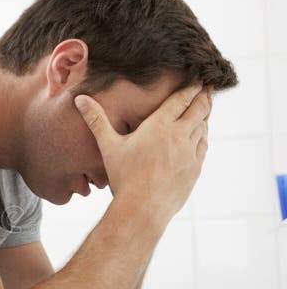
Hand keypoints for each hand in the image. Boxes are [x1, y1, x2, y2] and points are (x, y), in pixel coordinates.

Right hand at [75, 83, 211, 226]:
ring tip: (204, 108)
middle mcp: (179, 136)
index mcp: (160, 126)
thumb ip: (96, 120)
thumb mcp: (108, 146)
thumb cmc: (123, 177)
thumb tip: (80, 99)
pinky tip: (200, 135)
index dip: (191, 87)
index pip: (181, 100)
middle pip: (199, 109)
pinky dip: (203, 136)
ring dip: (204, 116)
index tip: (199, 78)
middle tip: (208, 87)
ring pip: (203, 127)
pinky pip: (203, 146)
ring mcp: (190, 153)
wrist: (142, 209)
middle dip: (203, 97)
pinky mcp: (195, 169)